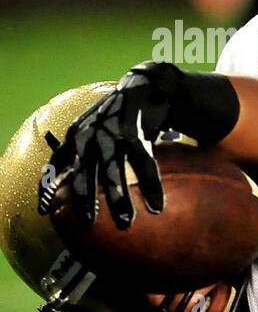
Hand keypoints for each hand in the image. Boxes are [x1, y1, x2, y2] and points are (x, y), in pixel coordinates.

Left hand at [45, 63, 182, 228]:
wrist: (146, 88)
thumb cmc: (118, 116)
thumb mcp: (91, 128)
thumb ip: (79, 150)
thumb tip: (64, 176)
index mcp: (76, 136)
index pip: (58, 165)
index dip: (51, 189)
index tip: (47, 213)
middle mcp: (90, 134)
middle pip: (85, 172)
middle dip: (86, 199)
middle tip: (90, 224)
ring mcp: (112, 132)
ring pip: (113, 171)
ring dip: (119, 198)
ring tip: (125, 221)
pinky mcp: (136, 132)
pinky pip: (144, 164)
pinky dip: (150, 186)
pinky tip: (156, 205)